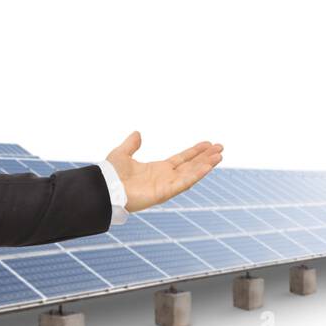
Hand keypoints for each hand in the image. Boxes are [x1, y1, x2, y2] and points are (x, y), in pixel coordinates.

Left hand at [105, 131, 222, 212]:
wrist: (105, 187)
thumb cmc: (111, 175)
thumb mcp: (122, 154)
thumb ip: (131, 144)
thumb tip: (137, 133)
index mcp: (157, 169)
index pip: (181, 159)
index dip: (194, 152)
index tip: (208, 144)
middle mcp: (164, 178)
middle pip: (190, 166)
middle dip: (205, 157)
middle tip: (220, 147)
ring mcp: (166, 186)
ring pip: (191, 173)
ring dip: (205, 165)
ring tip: (219, 155)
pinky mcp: (164, 192)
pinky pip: (184, 182)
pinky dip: (196, 174)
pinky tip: (208, 166)